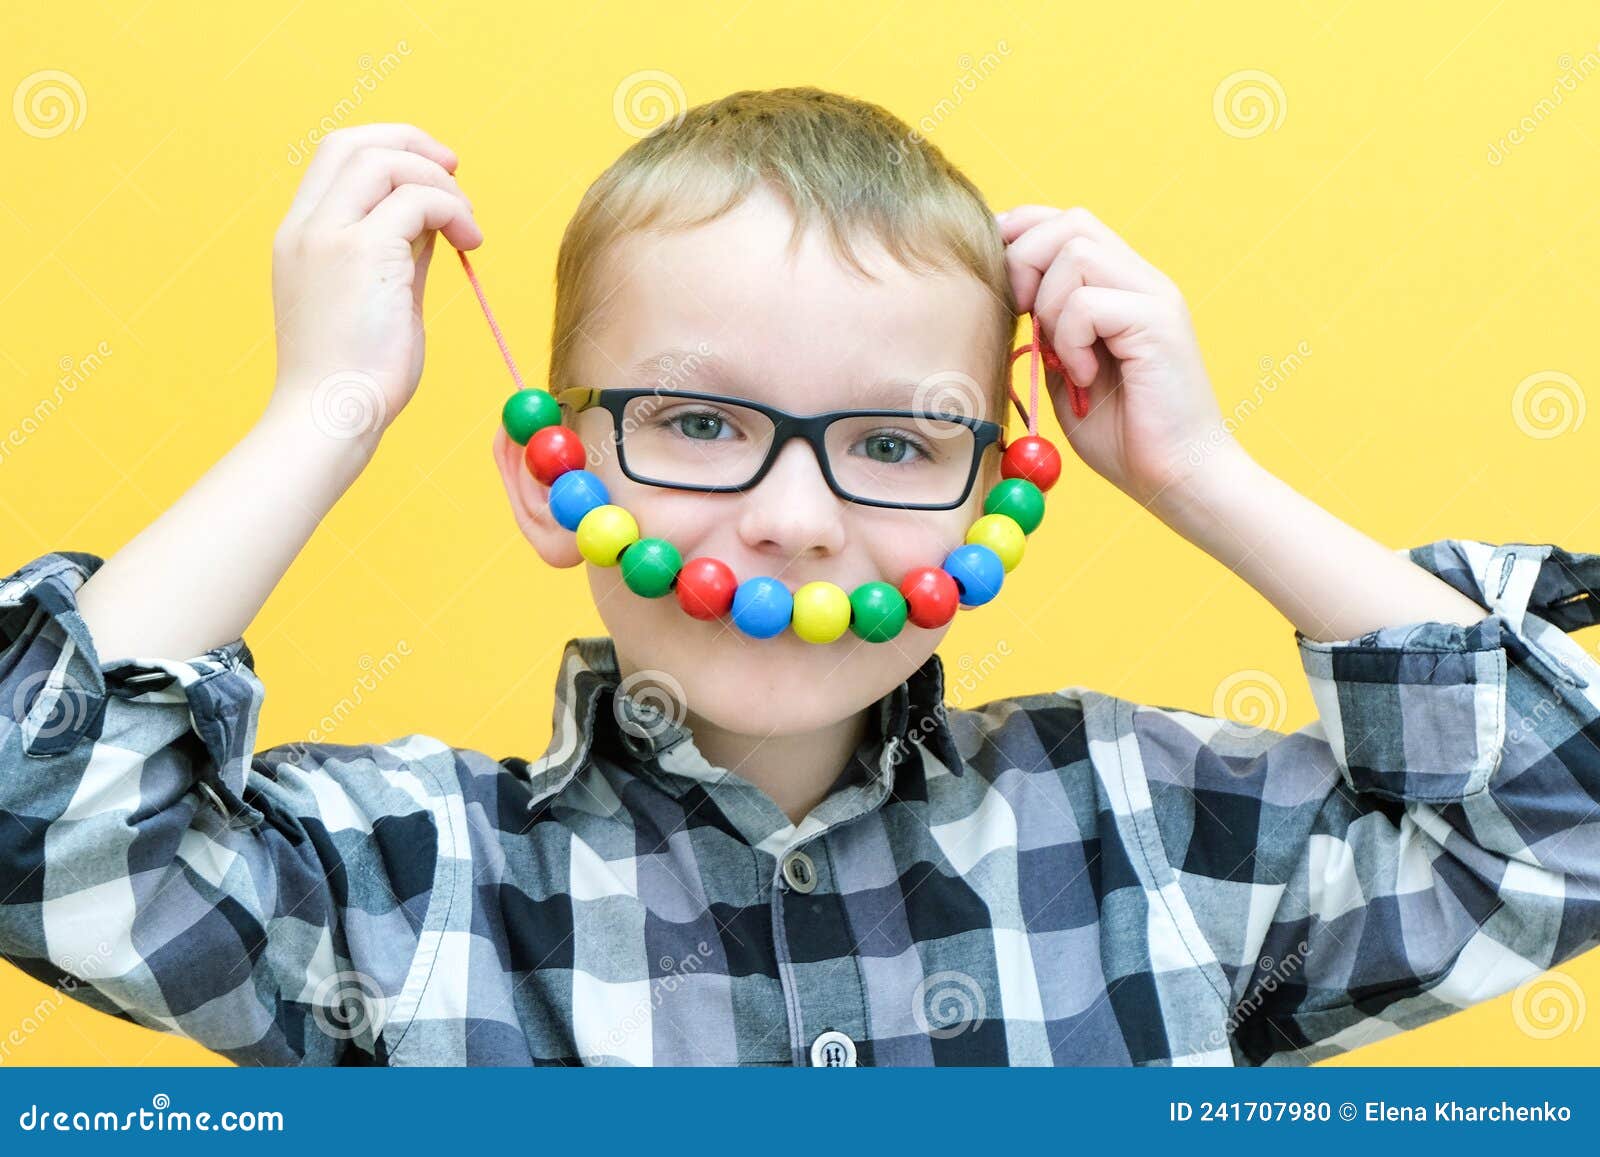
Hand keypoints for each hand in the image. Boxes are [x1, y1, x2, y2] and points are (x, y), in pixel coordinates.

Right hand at [268, 123, 481, 443]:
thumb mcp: (380, 298)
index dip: (389, 148)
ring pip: (385, 161)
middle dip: (413, 143)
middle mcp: (306, 228)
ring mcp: (328, 236)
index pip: (336, 157)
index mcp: (300, 236)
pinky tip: (470, 243)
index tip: (432, 171)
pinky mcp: (362, 253)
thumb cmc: (355, 376)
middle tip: (456, 172)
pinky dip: (452, 211)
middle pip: (355, 143)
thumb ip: (400, 253)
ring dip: (439, 182)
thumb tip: (433, 219)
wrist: (331, 417)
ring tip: (468, 226)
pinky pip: (417, 201)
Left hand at [996, 206, 1240, 513]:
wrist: (1178, 479)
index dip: (1020, 231)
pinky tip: (1085, 378)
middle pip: (1069, 222)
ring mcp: (1154, 296)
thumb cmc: (1125, 436)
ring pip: (1076, 251)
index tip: (991, 272)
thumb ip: (1045, 332)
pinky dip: (1071, 341)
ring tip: (1064, 359)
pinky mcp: (1159, 321)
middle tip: (1024, 320)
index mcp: (1121, 286)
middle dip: (1026, 262)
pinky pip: (1087, 302)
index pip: (1065, 221)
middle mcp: (1142, 280)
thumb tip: (1005, 297)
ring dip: (1050, 306)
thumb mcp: (1065, 375)